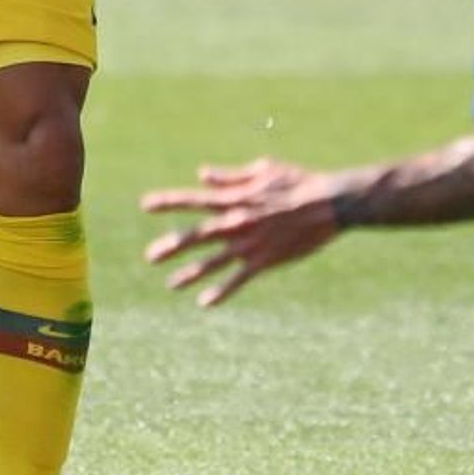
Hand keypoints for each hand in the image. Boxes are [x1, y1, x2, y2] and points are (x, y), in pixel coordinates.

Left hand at [141, 158, 346, 306]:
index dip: (168, 202)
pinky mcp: (265, 260)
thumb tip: (202, 174)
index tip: (145, 205)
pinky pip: (238, 279)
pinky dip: (222, 291)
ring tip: (171, 284)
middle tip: (150, 257)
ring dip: (190, 274)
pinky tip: (204, 303)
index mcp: (235, 198)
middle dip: (171, 245)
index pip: (194, 200)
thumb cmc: (297, 182)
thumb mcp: (262, 171)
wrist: (328, 204)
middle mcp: (237, 222)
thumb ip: (229, 177)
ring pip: (213, 262)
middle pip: (196, 236)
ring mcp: (250, 243)